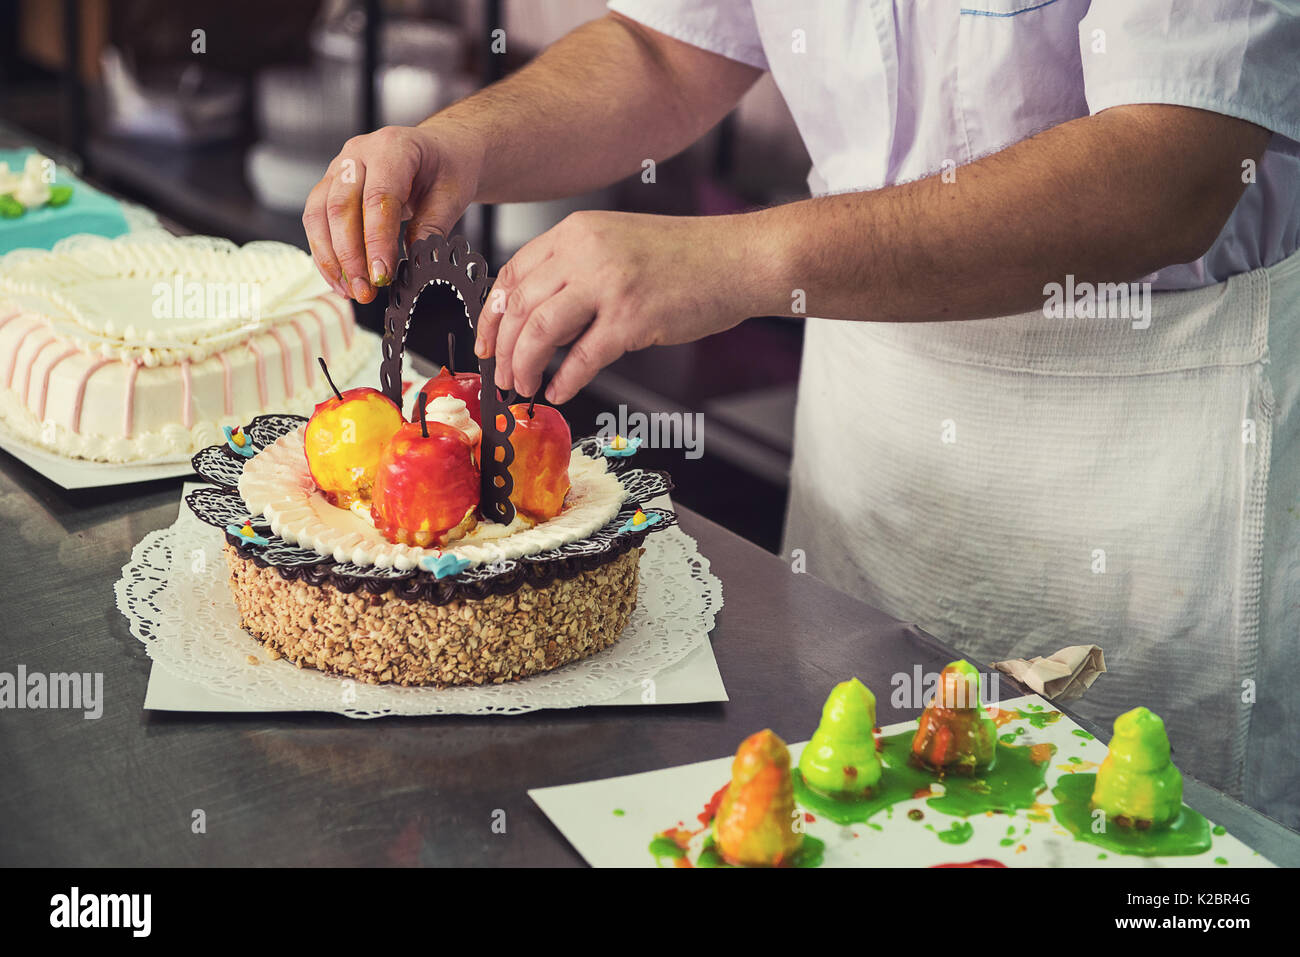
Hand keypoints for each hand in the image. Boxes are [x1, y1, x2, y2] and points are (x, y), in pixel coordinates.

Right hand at [302, 123, 483, 302]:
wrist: (439, 151)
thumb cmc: (446, 167)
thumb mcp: (451, 196)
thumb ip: (432, 228)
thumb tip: (415, 265)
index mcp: (392, 147)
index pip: (378, 198)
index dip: (376, 241)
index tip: (381, 275)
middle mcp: (358, 154)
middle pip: (341, 207)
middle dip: (350, 256)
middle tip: (365, 290)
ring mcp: (339, 168)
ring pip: (319, 214)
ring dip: (331, 258)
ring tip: (351, 291)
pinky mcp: (330, 186)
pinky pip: (316, 220)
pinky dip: (325, 253)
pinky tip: (341, 280)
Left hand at [476, 211, 757, 403]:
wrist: (738, 259)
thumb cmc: (687, 257)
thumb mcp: (618, 244)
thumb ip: (576, 270)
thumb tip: (538, 316)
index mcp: (577, 232)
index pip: (513, 273)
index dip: (492, 314)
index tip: (487, 342)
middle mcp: (586, 253)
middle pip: (520, 305)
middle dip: (503, 348)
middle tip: (502, 375)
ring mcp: (608, 285)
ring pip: (540, 331)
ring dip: (524, 366)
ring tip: (524, 387)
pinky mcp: (632, 319)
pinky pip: (581, 357)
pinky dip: (565, 380)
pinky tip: (560, 391)